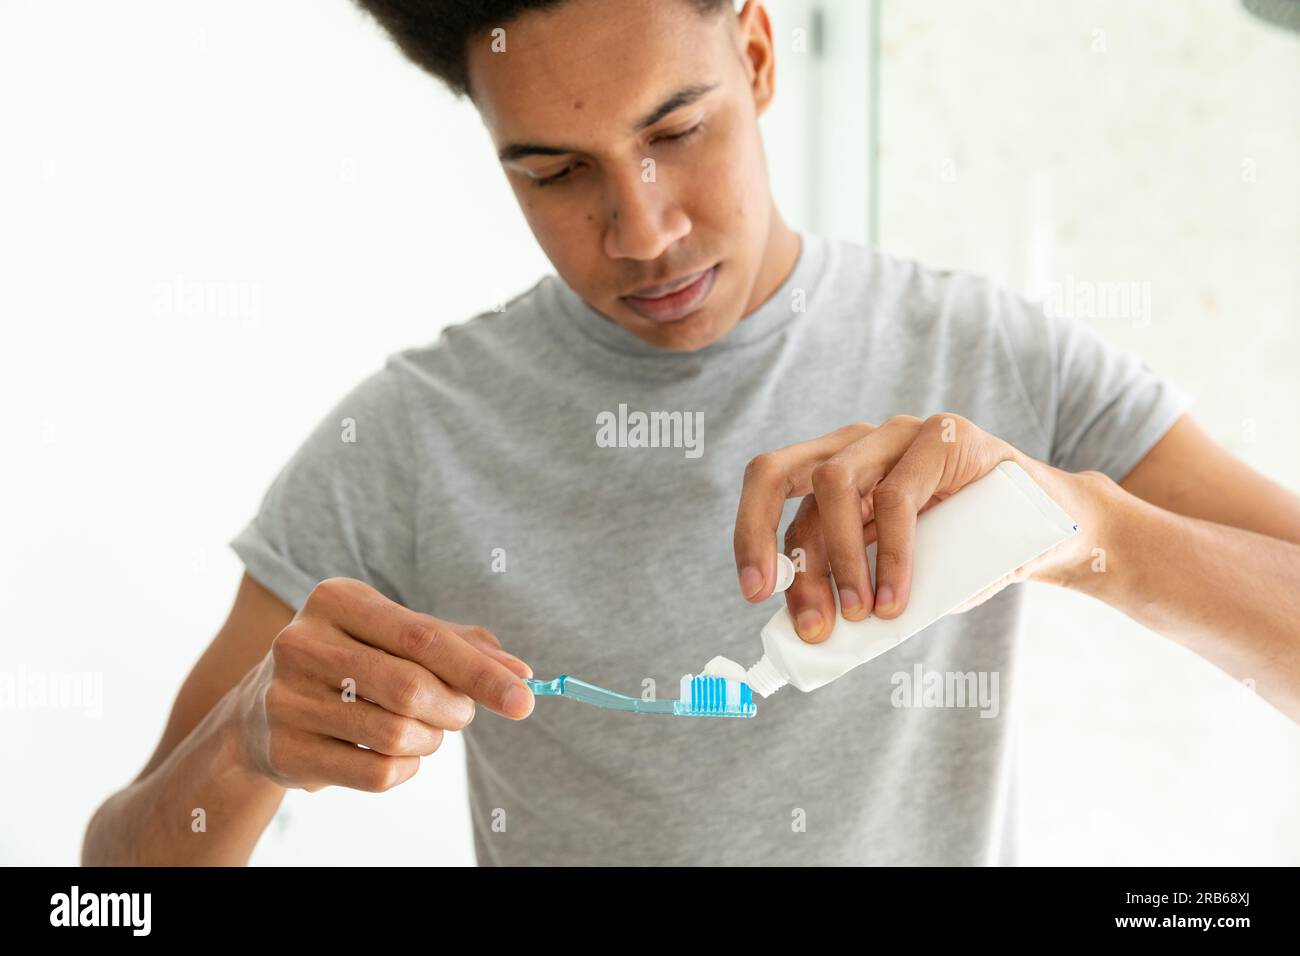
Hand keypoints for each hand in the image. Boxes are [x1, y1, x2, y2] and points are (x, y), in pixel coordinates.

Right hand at [230, 578, 533, 792]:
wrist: (262, 713)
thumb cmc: (352, 663)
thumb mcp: (398, 638)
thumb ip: (461, 646)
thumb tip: (521, 672)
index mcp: (338, 598)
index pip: (425, 638)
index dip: (481, 673)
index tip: (525, 699)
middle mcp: (302, 641)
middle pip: (412, 688)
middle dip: (455, 709)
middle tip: (461, 715)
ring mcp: (286, 698)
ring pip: (397, 735)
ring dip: (430, 741)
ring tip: (422, 731)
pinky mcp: (284, 749)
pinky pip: (377, 773)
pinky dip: (405, 769)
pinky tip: (394, 754)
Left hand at [733, 414, 1105, 641]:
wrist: (1054, 529)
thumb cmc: (967, 552)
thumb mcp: (897, 572)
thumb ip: (856, 584)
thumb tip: (813, 631)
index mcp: (834, 467)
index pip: (771, 487)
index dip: (751, 534)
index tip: (756, 593)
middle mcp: (856, 442)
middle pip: (781, 472)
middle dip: (767, 540)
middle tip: (794, 608)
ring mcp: (897, 432)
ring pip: (836, 483)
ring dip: (840, 559)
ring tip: (861, 617)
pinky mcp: (943, 436)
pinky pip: (898, 495)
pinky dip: (891, 554)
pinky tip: (894, 598)